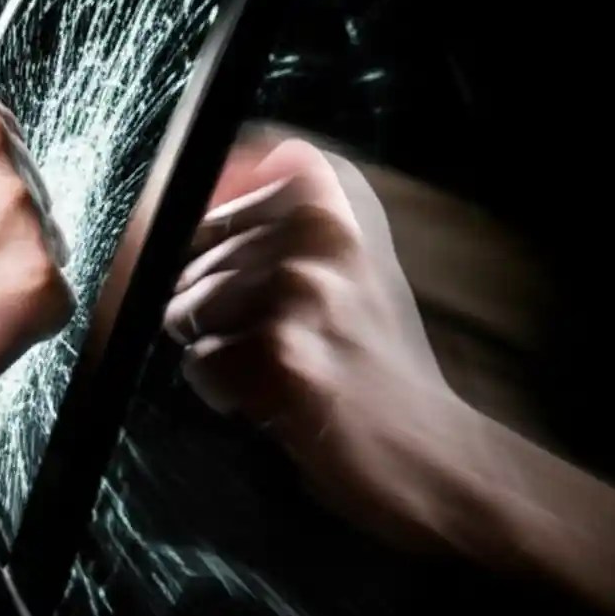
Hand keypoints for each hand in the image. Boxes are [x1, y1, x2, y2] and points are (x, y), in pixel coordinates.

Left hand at [164, 137, 478, 548]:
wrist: (428, 449)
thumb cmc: (378, 361)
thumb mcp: (352, 266)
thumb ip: (289, 216)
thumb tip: (220, 177)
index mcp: (338, 208)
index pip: (231, 166)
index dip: (207, 209)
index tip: (210, 240)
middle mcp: (321, 239)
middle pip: (193, 255)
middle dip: (208, 302)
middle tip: (270, 335)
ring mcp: (301, 295)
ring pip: (186, 309)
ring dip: (214, 348)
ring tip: (273, 366)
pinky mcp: (281, 355)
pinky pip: (200, 363)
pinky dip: (222, 390)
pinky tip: (270, 397)